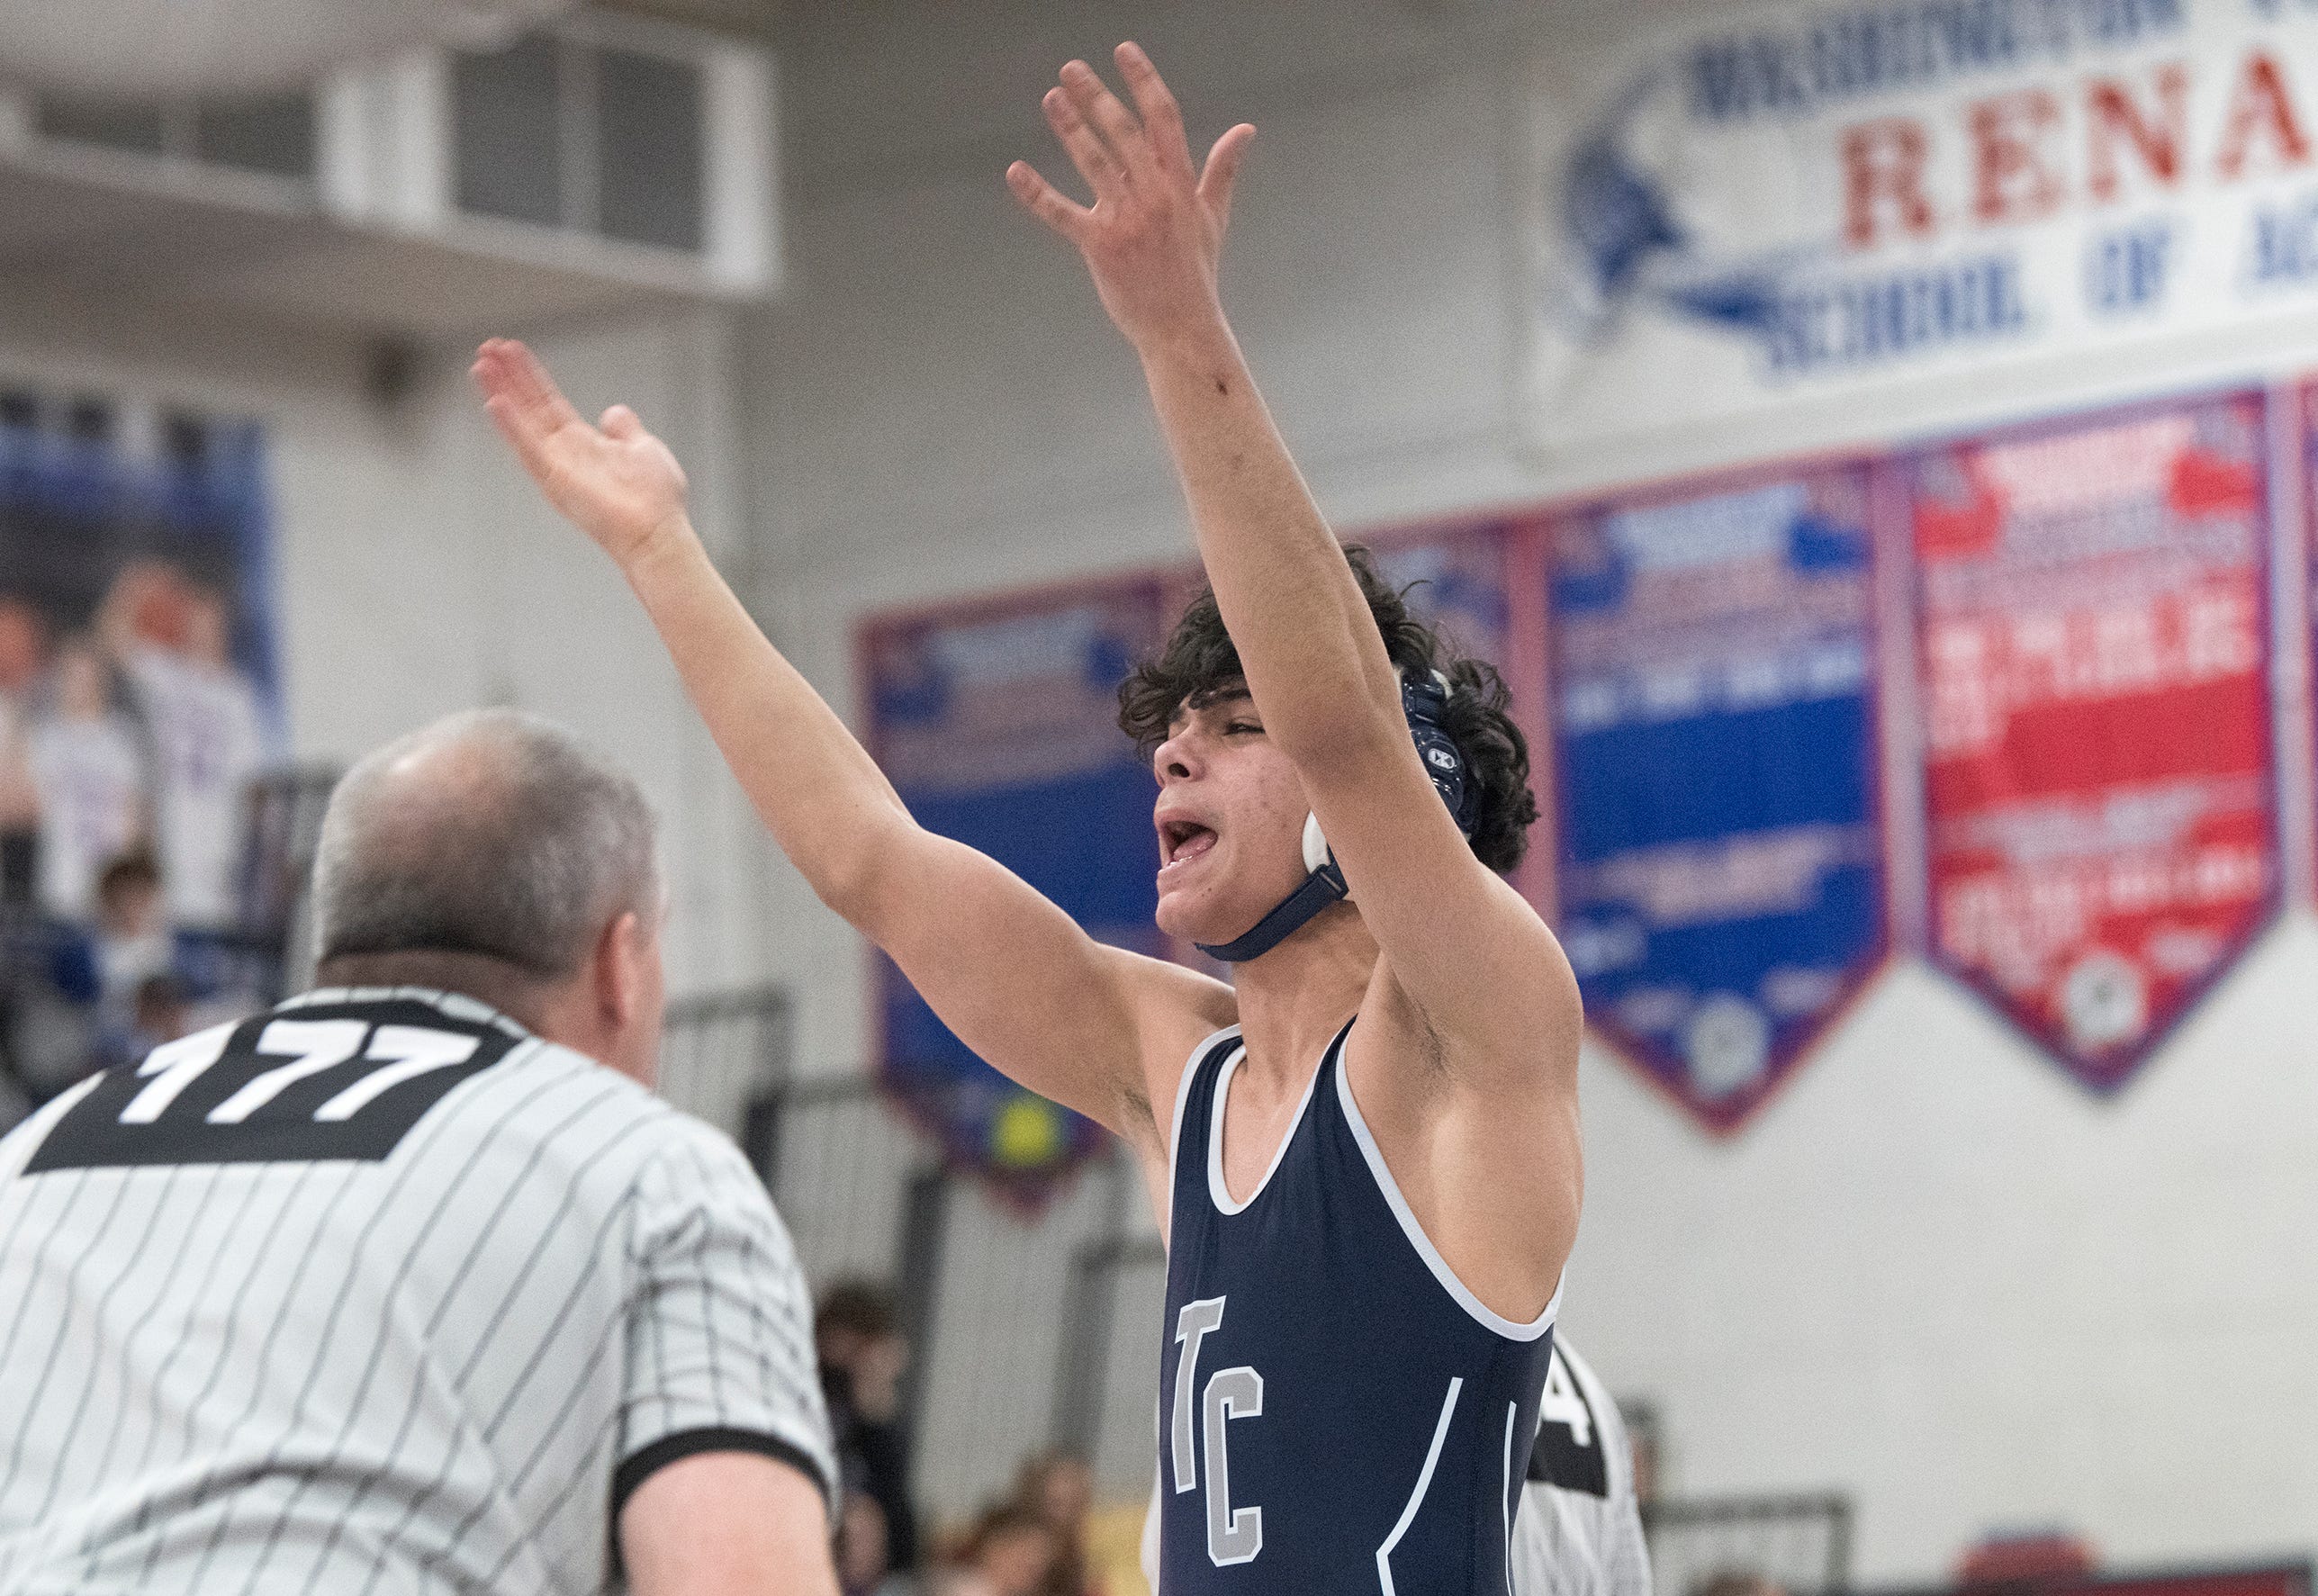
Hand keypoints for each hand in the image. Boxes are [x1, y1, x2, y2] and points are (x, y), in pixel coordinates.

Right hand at [472, 338, 691, 571]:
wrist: (659, 533)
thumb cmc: (656, 499)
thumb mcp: (643, 448)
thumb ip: (623, 430)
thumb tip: (612, 411)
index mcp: (582, 443)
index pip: (546, 402)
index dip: (529, 375)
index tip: (511, 349)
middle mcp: (563, 454)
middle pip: (528, 407)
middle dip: (508, 377)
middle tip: (487, 347)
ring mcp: (557, 468)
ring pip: (521, 423)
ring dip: (501, 393)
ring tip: (481, 364)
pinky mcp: (556, 483)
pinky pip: (529, 450)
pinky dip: (512, 427)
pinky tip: (494, 402)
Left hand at [1006, 43, 1254, 354]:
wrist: (1182, 327)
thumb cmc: (1195, 273)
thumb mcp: (1213, 217)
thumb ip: (1222, 169)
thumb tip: (1245, 131)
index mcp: (1181, 184)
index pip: (1162, 118)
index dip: (1143, 80)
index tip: (1123, 51)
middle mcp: (1155, 196)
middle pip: (1123, 131)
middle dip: (1096, 96)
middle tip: (1071, 69)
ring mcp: (1127, 220)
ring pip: (1094, 162)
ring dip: (1070, 127)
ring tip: (1052, 98)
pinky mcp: (1101, 246)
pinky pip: (1062, 214)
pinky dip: (1037, 193)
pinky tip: (1016, 171)